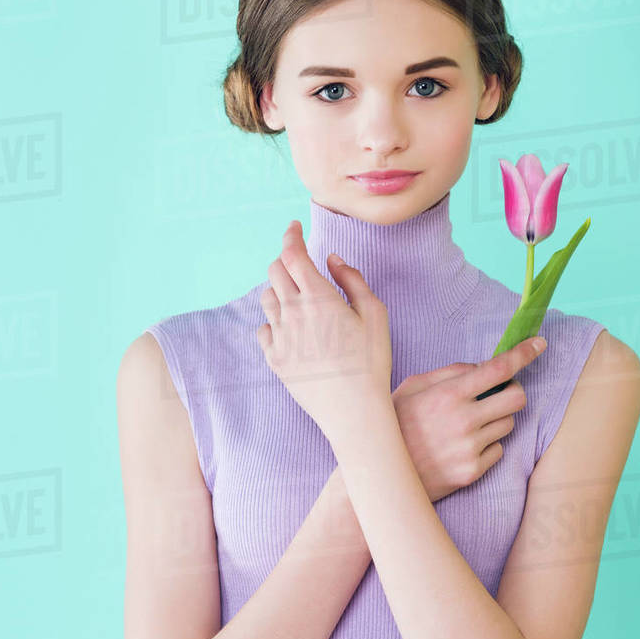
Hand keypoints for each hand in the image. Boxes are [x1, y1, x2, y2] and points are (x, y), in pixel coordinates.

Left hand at [255, 220, 391, 438]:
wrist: (354, 411)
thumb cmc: (371, 362)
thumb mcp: (375, 314)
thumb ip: (352, 280)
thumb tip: (331, 260)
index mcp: (319, 297)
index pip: (292, 253)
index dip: (291, 235)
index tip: (295, 227)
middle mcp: (293, 312)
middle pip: (274, 270)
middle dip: (286, 261)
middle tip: (302, 266)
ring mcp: (280, 336)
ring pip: (267, 298)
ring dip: (280, 290)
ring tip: (299, 299)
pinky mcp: (274, 359)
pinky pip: (264, 329)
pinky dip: (274, 321)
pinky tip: (292, 329)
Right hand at [391, 337, 546, 502]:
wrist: (381, 473)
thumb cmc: (395, 423)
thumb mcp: (413, 387)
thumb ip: (449, 372)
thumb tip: (482, 367)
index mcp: (449, 394)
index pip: (498, 368)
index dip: (524, 353)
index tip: (539, 344)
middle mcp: (464, 420)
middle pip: (517, 399)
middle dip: (513, 391)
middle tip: (498, 392)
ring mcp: (470, 448)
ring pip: (508, 424)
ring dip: (496, 418)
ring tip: (468, 423)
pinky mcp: (472, 472)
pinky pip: (498, 450)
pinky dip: (487, 444)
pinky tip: (462, 446)